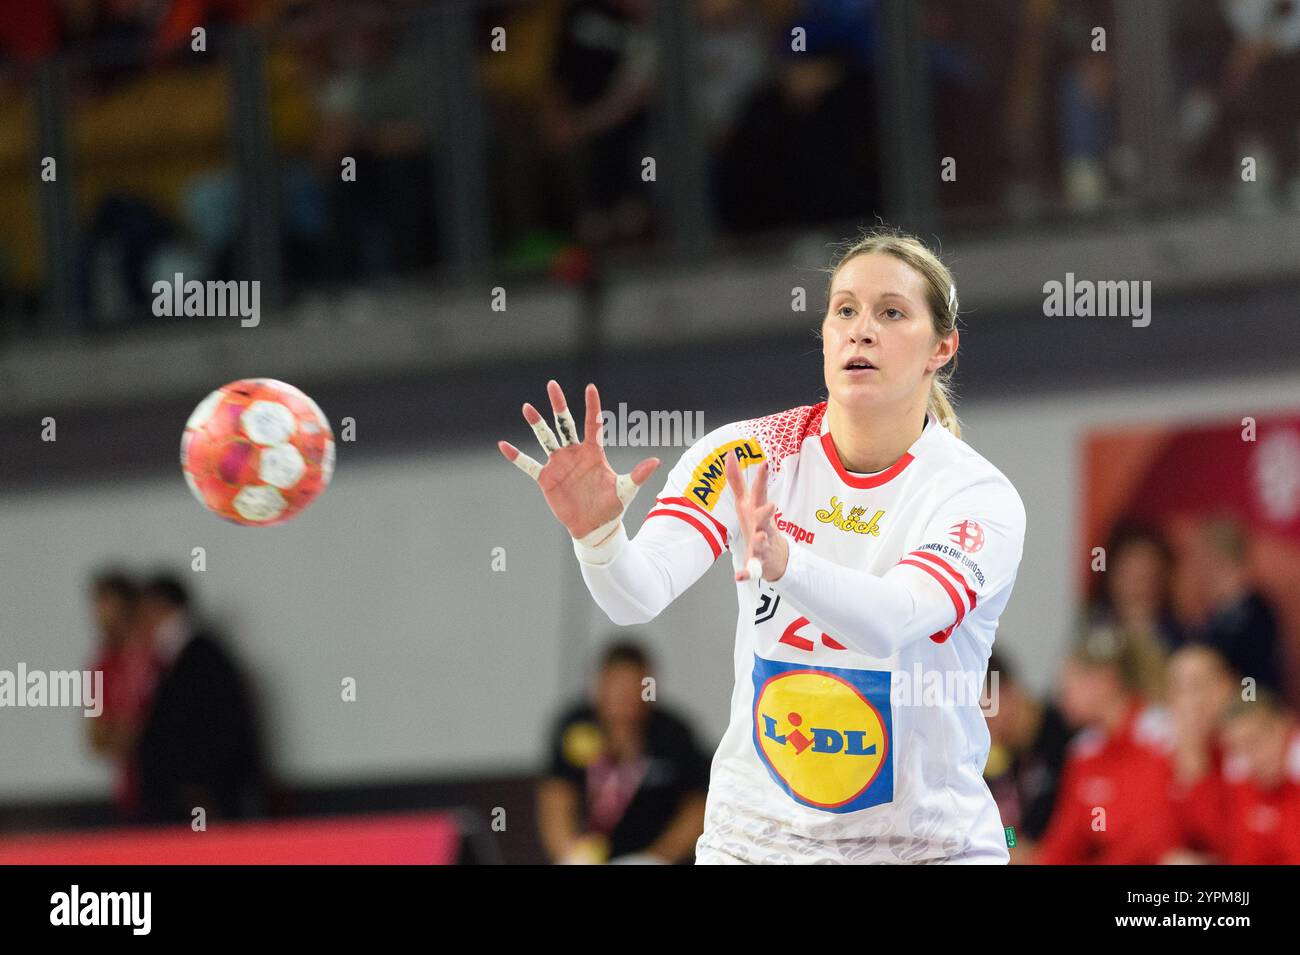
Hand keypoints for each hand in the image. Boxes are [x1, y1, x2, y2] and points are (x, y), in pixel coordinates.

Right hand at [498, 380, 659, 541]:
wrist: (594, 528)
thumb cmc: (611, 507)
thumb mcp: (625, 490)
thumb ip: (638, 475)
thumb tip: (656, 462)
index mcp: (593, 452)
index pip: (592, 423)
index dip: (592, 406)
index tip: (590, 387)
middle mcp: (574, 454)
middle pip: (565, 423)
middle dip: (558, 404)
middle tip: (552, 384)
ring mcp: (558, 465)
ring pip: (546, 438)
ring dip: (536, 423)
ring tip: (527, 407)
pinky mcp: (546, 479)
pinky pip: (528, 465)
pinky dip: (516, 457)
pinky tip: (503, 445)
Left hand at [725, 455, 787, 582]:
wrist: (774, 557)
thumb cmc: (757, 523)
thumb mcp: (747, 501)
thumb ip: (737, 480)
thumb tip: (729, 454)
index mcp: (758, 511)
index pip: (761, 493)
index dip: (762, 478)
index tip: (765, 462)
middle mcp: (763, 525)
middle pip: (765, 517)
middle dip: (767, 512)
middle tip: (771, 506)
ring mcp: (763, 544)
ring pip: (762, 542)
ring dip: (760, 540)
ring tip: (759, 536)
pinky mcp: (758, 563)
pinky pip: (752, 569)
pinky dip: (746, 573)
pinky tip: (739, 576)